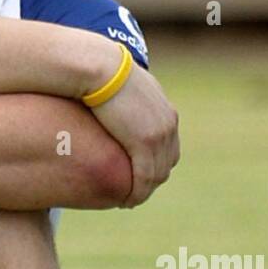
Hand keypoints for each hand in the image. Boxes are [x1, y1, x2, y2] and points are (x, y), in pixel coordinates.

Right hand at [89, 63, 179, 206]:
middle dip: (151, 179)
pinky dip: (136, 192)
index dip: (154, 163)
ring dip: (144, 190)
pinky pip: (144, 177)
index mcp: (164, 111)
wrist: (100, 67)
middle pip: (166, 162)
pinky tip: (125, 201)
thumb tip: (110, 99)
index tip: (137, 173)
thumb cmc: (99, 71)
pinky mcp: (144, 144)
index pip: (167, 146)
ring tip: (127, 200)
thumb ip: (124, 98)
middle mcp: (168, 124)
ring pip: (156, 173)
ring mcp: (159, 134)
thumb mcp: (120, 85)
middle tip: (133, 192)